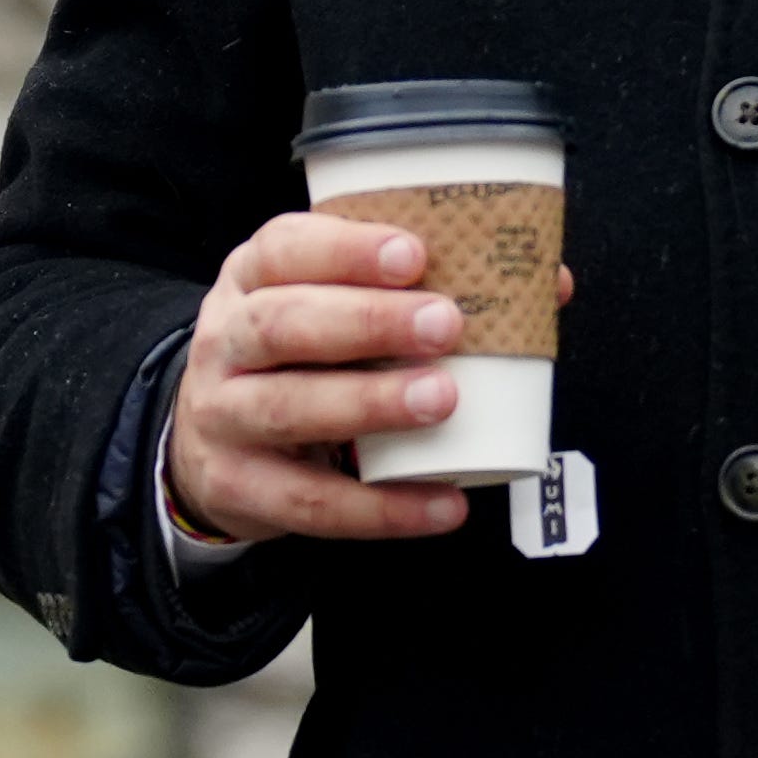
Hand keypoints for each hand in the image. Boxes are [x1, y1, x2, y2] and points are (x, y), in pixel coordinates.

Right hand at [165, 212, 568, 546]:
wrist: (211, 446)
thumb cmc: (299, 360)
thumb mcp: (331, 308)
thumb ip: (420, 291)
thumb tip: (547, 285)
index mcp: (252, 279)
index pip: (285, 249)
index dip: (346, 250)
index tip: (415, 255)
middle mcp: (224, 340)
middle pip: (283, 324)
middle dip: (368, 321)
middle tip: (446, 325)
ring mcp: (222, 416)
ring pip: (289, 407)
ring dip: (370, 404)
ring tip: (442, 400)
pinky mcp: (237, 486)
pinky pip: (310, 502)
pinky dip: (381, 508)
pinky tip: (441, 504)